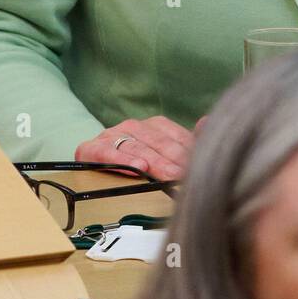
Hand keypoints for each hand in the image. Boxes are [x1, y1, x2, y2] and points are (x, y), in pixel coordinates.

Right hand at [76, 115, 195, 181]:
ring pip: (135, 147)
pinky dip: (122, 160)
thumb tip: (206, 123)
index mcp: (153, 126)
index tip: (201, 166)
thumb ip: (186, 142)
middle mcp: (133, 127)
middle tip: (187, 175)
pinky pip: (107, 153)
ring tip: (167, 174)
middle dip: (174, 159)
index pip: (175, 136)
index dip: (189, 151)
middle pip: (157, 142)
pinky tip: (138, 168)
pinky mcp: (90, 148)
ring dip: (153, 161)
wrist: (90, 168)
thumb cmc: (132, 164)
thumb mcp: (162, 156)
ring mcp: (111, 136)